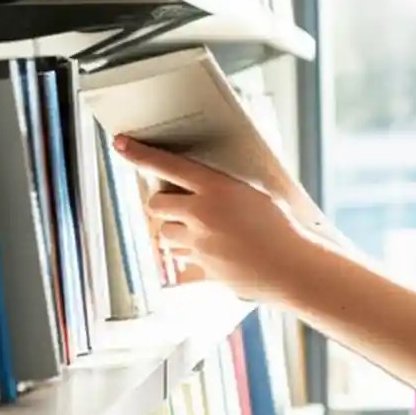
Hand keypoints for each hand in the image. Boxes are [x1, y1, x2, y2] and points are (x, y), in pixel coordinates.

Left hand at [112, 135, 314, 299]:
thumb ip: (227, 191)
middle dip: (163, 205)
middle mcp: (202, 214)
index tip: (120, 144)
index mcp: (217, 188)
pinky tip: (209, 259)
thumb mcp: (258, 196)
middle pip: (156, 204)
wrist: (295, 267)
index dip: (140, 154)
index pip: (168, 165)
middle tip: (179, 208)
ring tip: (202, 235)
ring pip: (164, 236)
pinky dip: (190, 262)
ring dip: (175, 233)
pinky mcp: (203, 270)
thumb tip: (205, 188)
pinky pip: (181, 265)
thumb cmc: (285, 227)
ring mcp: (199, 244)